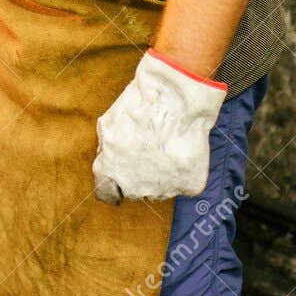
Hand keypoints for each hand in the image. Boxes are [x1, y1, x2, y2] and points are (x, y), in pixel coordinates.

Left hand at [92, 50, 226, 204]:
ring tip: (167, 145)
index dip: (113, 181)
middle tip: (148, 149)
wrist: (176, 102)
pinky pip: (186, 182)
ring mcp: (164, 189)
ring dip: (162, 173)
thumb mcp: (107, 123)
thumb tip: (106, 156)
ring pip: (161, 187)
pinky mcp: (190, 185)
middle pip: (135, 189)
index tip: (121, 171)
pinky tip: (183, 149)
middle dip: (138, 174)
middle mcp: (135, 187)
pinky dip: (185, 169)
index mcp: (111, 173)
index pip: (106, 193)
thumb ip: (105, 147)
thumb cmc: (139, 106)